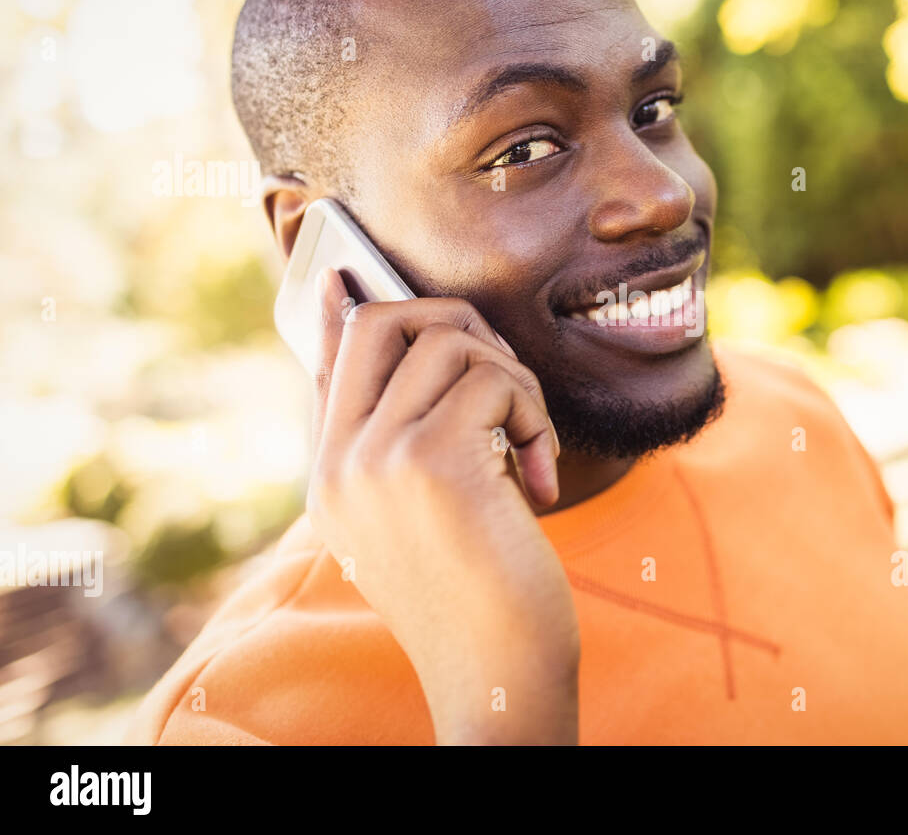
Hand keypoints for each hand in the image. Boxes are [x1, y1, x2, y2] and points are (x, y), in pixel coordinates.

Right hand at [306, 267, 577, 743]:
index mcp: (331, 474)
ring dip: (516, 381)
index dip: (350, 308)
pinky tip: (538, 479)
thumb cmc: (477, 595)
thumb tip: (418, 359)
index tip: (351, 270)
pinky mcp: (434, 462)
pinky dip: (534, 414)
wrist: (495, 674)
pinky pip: (494, 380)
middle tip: (504, 379)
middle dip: (460, 324)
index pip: (331, 359)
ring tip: (529, 446)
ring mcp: (377, 459)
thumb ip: (408, 436)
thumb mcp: (424, 514)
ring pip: (454, 342)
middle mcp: (340, 462)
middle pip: (385, 320)